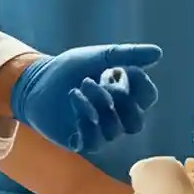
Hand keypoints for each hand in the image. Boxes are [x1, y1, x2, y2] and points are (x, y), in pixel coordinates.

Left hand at [9, 43, 161, 151]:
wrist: (35, 81)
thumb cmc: (68, 69)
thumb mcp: (98, 56)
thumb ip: (127, 55)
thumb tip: (158, 53)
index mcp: (124, 95)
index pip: (148, 98)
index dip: (141, 85)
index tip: (124, 69)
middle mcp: (115, 116)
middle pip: (136, 122)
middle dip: (121, 101)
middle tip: (102, 80)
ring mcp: (98, 130)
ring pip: (114, 129)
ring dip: (98, 104)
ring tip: (80, 86)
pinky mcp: (81, 141)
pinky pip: (94, 140)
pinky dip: (86, 118)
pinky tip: (74, 97)